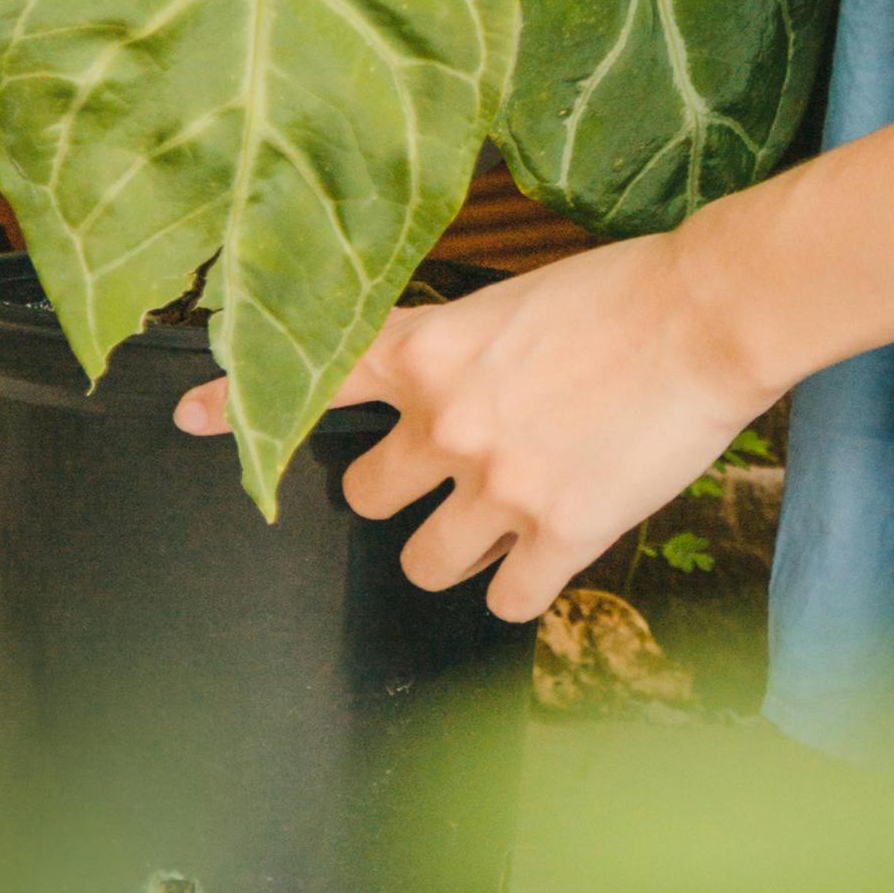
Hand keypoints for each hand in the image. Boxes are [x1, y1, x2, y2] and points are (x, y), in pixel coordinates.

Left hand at [176, 227, 776, 622]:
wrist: (708, 314)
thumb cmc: (625, 291)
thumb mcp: (512, 303)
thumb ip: (458, 354)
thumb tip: (440, 397)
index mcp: (428, 356)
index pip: (310, 380)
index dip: (238, 404)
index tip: (185, 418)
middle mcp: (446, 426)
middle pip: (369, 497)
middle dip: (402, 493)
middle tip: (451, 475)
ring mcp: (499, 487)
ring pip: (426, 563)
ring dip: (452, 551)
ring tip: (496, 525)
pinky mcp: (561, 534)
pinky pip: (505, 601)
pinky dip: (518, 589)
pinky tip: (544, 558)